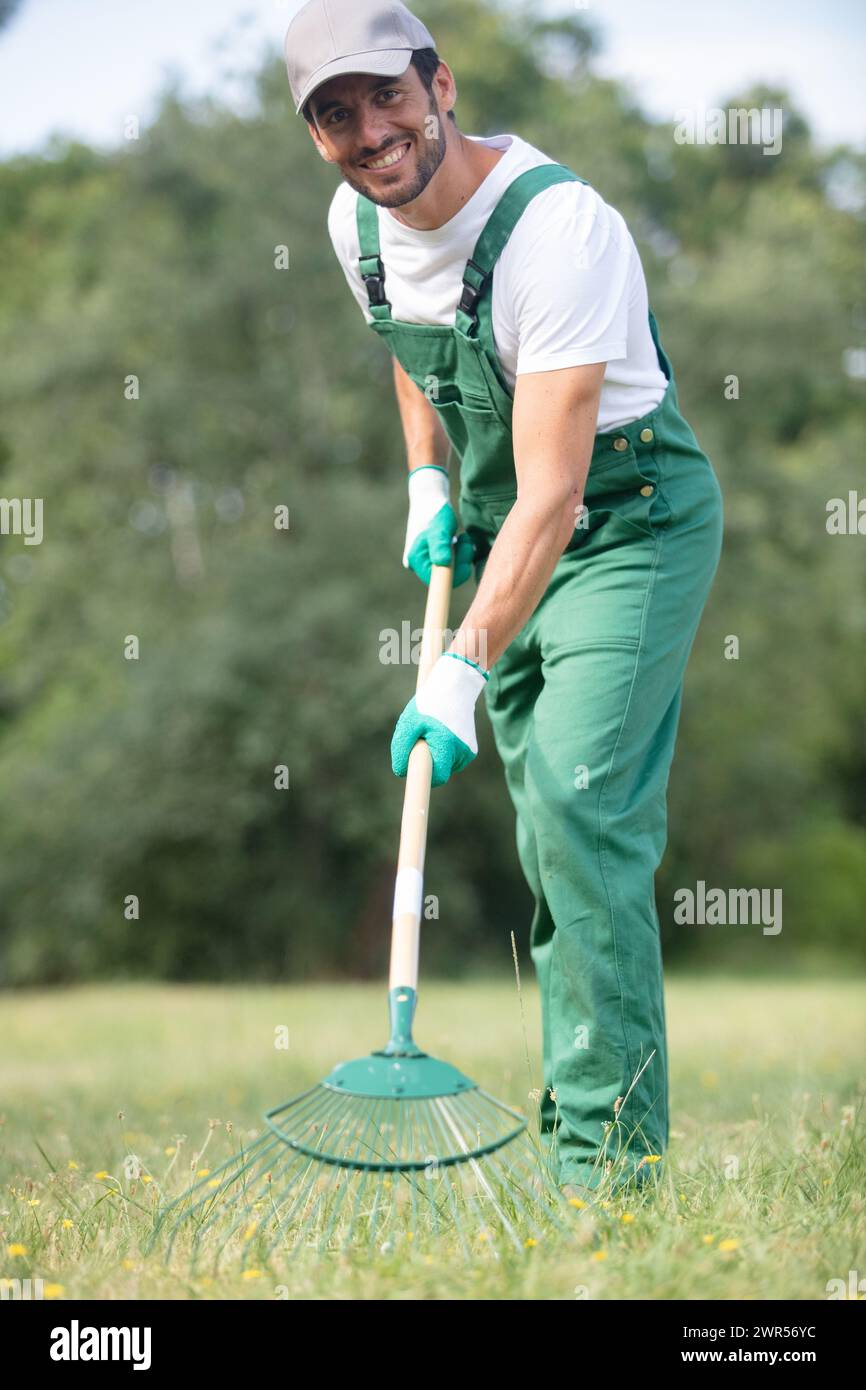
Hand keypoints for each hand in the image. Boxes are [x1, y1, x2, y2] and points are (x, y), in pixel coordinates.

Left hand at [391, 652, 488, 786]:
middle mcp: (461, 751)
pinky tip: (442, 733)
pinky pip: (451, 759)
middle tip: (418, 742)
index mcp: (446, 745)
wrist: (456, 686)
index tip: (417, 801)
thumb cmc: (430, 703)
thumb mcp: (409, 722)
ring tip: (432, 731)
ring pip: (444, 766)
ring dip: (435, 756)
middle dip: (426, 763)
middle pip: (438, 772)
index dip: (424, 785)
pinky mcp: (470, 750)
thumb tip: (401, 770)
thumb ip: (401, 748)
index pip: (435, 778)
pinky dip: (443, 751)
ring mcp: (468, 751)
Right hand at [403, 465, 474, 585]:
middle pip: (446, 577)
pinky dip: (460, 553)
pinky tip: (460, 540)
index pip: (437, 583)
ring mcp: (426, 561)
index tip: (464, 561)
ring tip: (462, 538)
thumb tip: (442, 563)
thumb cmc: (434, 512)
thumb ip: (441, 546)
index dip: (455, 576)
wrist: (430, 498)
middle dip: (460, 561)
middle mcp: (419, 565)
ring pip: (451, 570)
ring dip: (462, 556)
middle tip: (464, 541)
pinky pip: (452, 563)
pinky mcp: (435, 556)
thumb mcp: (439, 528)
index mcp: (416, 561)